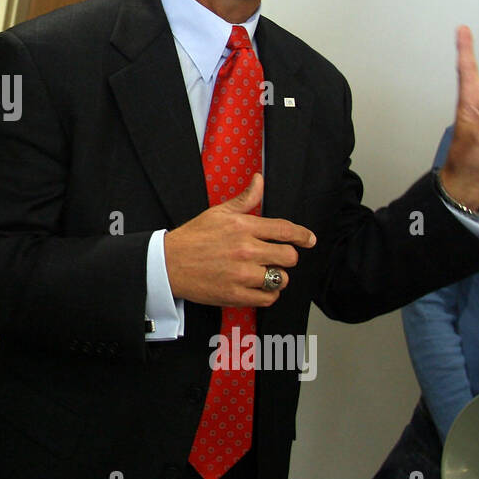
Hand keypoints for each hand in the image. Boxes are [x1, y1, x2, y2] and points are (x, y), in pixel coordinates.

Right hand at [163, 174, 315, 305]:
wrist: (168, 263)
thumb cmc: (192, 238)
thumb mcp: (217, 212)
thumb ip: (244, 199)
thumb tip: (259, 181)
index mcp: (243, 227)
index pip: (285, 230)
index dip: (303, 235)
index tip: (309, 240)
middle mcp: (245, 249)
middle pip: (289, 256)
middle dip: (286, 257)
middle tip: (276, 258)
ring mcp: (241, 274)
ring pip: (280, 278)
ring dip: (276, 277)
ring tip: (264, 273)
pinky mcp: (235, 294)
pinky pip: (267, 298)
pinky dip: (267, 294)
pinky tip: (258, 287)